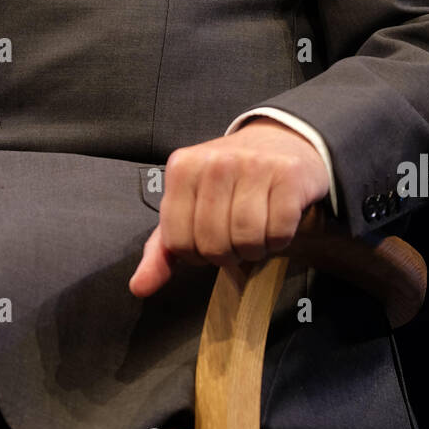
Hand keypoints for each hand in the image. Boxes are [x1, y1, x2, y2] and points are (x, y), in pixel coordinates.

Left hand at [129, 120, 328, 297]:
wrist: (280, 141)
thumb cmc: (230, 181)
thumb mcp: (188, 207)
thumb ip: (162, 249)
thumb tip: (140, 287)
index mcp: (182, 167)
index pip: (178, 243)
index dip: (196, 254)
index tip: (209, 239)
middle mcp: (215, 160)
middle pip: (213, 245)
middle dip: (228, 254)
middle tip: (236, 237)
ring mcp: (254, 164)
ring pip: (247, 240)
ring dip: (255, 249)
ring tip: (256, 231)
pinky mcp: (289, 174)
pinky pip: (279, 232)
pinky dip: (279, 239)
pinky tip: (277, 221)